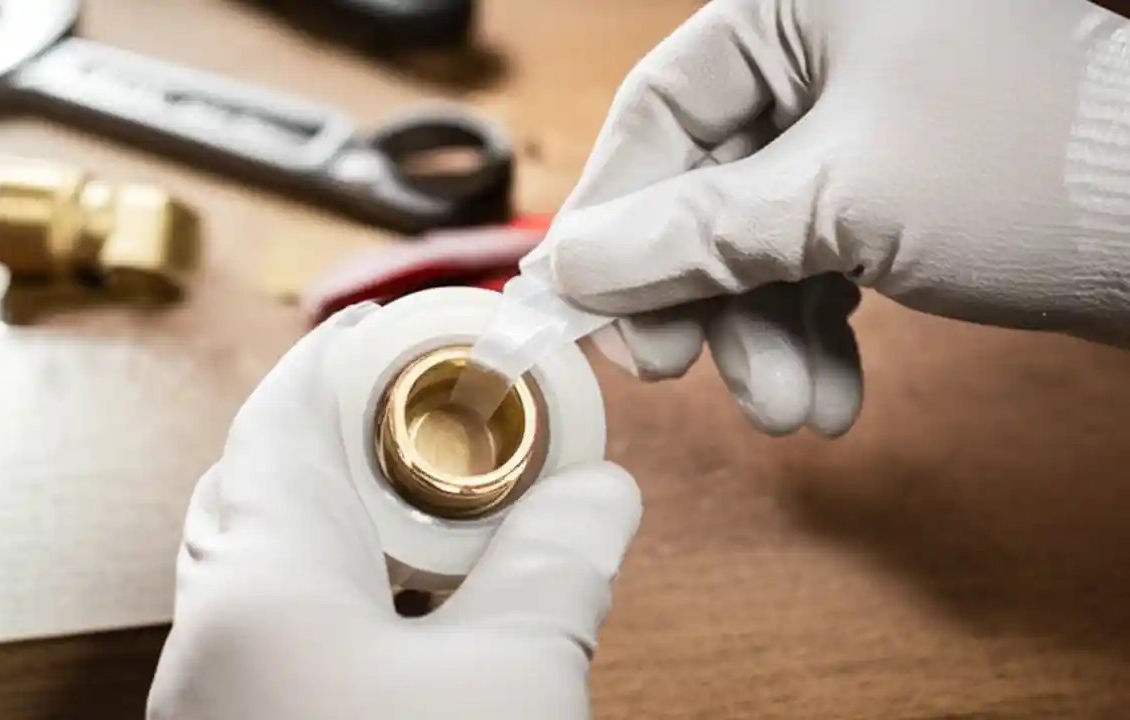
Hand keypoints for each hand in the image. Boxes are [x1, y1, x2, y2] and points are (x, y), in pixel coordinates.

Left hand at [147, 305, 641, 719]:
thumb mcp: (517, 669)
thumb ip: (560, 562)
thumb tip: (600, 492)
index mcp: (255, 587)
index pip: (277, 419)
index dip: (336, 354)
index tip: (388, 321)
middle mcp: (211, 637)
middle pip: (270, 487)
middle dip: (351, 436)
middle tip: (428, 416)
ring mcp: (219, 695)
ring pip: (279, 567)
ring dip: (356, 524)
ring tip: (439, 514)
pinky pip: (287, 633)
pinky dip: (353, 597)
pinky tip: (419, 618)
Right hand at [541, 0, 1129, 437]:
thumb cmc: (1037, 172)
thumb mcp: (834, 201)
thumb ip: (689, 235)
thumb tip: (574, 268)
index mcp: (803, 5)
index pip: (661, 108)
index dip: (616, 216)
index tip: (585, 305)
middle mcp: (829, 51)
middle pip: (706, 185)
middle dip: (703, 297)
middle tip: (680, 373)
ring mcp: (867, 124)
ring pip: (761, 238)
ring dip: (763, 337)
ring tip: (790, 412)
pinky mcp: (901, 189)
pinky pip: (818, 261)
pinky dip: (815, 334)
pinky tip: (832, 397)